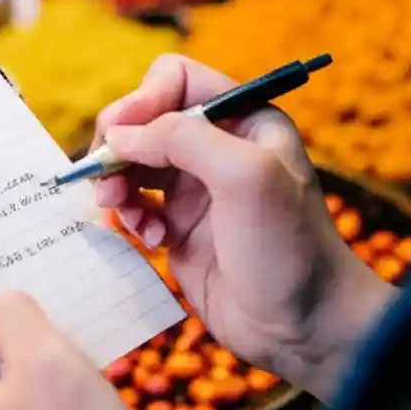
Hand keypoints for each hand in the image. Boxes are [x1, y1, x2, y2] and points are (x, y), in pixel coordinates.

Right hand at [91, 54, 393, 400]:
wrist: (305, 329)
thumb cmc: (291, 250)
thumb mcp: (246, 178)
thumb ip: (184, 140)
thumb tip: (119, 135)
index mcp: (243, 120)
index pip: (175, 80)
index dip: (141, 100)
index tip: (120, 136)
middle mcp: (218, 147)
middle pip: (142, 120)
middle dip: (118, 146)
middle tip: (106, 180)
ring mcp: (196, 189)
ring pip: (130, 163)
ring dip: (116, 184)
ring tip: (122, 214)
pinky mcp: (180, 227)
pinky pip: (134, 205)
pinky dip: (129, 218)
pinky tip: (151, 240)